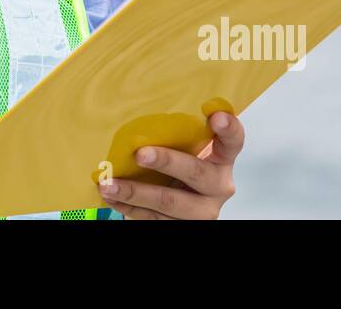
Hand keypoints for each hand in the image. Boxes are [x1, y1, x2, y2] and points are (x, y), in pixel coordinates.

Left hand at [98, 111, 242, 218]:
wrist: (182, 205)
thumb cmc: (180, 165)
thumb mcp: (185, 149)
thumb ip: (177, 135)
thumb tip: (140, 114)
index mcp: (221, 160)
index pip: (233, 141)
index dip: (228, 129)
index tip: (215, 116)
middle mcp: (218, 186)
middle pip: (196, 173)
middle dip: (166, 162)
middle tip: (140, 154)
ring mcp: (201, 211)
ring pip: (168, 202)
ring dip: (134, 192)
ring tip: (108, 183)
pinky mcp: (182, 226)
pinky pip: (152, 218)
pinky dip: (126, 206)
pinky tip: (109, 195)